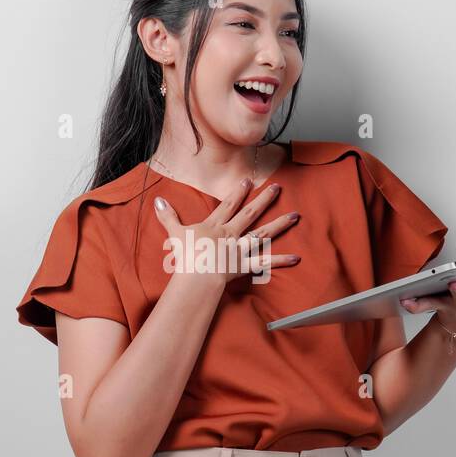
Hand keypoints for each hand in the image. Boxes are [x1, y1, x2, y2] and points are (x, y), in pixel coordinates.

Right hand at [152, 176, 301, 286]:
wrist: (196, 276)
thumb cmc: (185, 256)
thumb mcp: (175, 233)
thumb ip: (168, 216)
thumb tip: (158, 200)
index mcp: (215, 226)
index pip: (228, 205)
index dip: (238, 192)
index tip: (248, 180)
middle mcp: (231, 234)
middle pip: (250, 214)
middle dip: (264, 200)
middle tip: (278, 188)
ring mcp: (240, 250)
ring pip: (263, 234)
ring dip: (280, 224)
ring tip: (296, 215)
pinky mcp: (245, 266)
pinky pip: (265, 263)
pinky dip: (281, 261)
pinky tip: (297, 257)